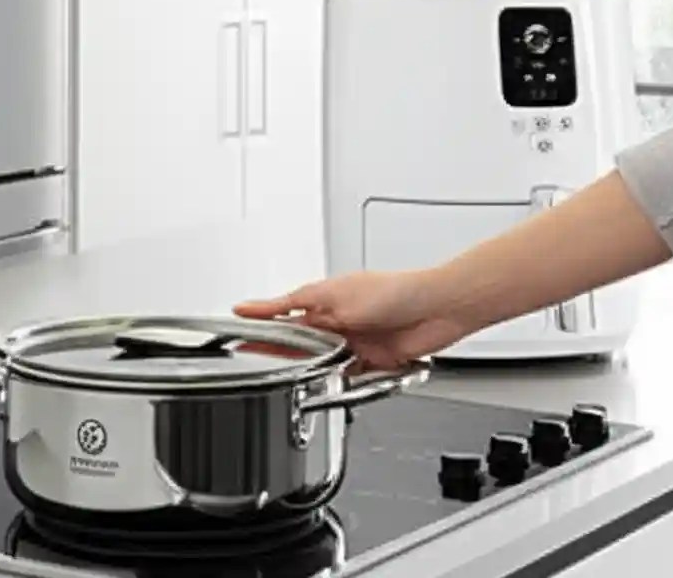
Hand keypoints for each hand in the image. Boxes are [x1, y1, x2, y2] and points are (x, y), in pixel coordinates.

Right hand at [234, 270, 473, 369]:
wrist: (438, 308)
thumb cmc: (395, 291)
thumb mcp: (332, 296)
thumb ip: (290, 305)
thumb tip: (253, 306)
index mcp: (323, 300)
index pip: (280, 315)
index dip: (257, 325)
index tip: (234, 332)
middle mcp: (337, 321)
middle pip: (297, 342)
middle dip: (278, 351)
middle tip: (252, 359)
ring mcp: (354, 342)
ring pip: (321, 361)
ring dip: (312, 367)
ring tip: (294, 373)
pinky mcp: (373, 361)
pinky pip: (348, 376)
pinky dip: (340, 380)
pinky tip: (330, 382)